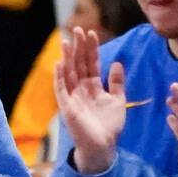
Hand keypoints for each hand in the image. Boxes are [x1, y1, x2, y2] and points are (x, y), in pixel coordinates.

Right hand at [53, 27, 124, 174]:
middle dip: (79, 47)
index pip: (91, 63)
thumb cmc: (109, 126)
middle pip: (79, 64)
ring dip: (68, 57)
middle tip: (78, 29)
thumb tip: (117, 63)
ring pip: (69, 72)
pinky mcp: (67, 107)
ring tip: (67, 41)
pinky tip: (60, 63)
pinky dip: (60, 76)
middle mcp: (81, 89)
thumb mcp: (117, 100)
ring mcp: (73, 97)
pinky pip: (62, 89)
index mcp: (93, 87)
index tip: (92, 33)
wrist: (103, 147)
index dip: (91, 49)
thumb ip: (117, 82)